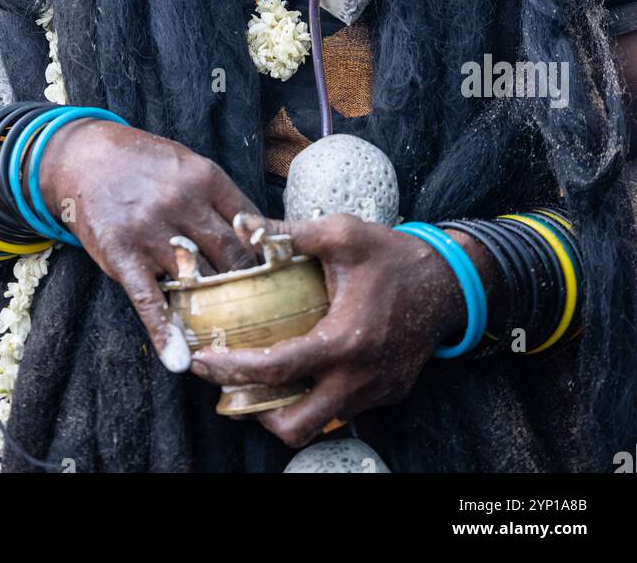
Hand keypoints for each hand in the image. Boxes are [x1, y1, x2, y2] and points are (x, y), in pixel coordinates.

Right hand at [38, 120, 260, 372]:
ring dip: (213, 309)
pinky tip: (178, 359)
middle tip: (262, 308)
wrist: (85, 157)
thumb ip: (220, 197)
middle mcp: (181, 203)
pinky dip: (164, 332)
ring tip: (232, 336)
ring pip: (195, 280)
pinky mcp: (121, 254)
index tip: (280, 274)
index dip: (268, 252)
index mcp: (205, 178)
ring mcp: (150, 230)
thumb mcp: (188, 165)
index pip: (251, 222)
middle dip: (249, 284)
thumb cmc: (144, 163)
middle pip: (230, 254)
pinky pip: (148, 299)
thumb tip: (260, 231)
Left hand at [190, 212, 467, 448]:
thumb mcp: (342, 234)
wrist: (448, 282)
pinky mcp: (386, 395)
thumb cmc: (392, 255)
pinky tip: (301, 368)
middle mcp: (358, 378)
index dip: (232, 369)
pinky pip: (341, 411)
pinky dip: (315, 397)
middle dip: (254, 413)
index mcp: (343, 341)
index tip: (204, 360)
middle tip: (231, 383)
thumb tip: (243, 226)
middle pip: (294, 426)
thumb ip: (290, 232)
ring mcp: (374, 393)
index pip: (276, 371)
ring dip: (284, 408)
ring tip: (260, 377)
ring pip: (318, 424)